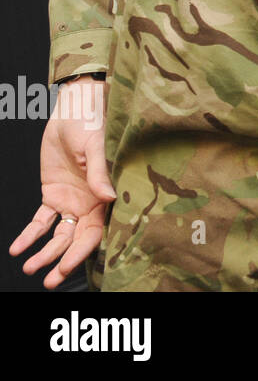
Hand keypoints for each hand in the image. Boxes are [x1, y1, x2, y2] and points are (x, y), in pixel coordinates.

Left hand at [9, 77, 114, 288]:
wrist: (74, 108)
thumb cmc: (94, 122)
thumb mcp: (96, 146)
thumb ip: (100, 172)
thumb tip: (109, 198)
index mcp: (103, 195)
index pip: (94, 232)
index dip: (81, 251)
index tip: (66, 266)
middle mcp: (89, 203)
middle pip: (75, 240)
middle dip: (62, 261)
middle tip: (49, 280)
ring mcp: (70, 199)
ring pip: (57, 234)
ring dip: (45, 253)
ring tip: (29, 267)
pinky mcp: (52, 193)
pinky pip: (40, 220)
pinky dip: (29, 235)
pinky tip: (17, 248)